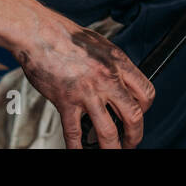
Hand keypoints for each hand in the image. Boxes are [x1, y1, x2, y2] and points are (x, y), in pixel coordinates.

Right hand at [13, 13, 154, 148]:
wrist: (40, 33)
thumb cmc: (66, 35)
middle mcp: (107, 78)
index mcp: (118, 63)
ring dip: (113, 148)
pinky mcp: (66, 101)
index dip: (145, 108)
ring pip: (108, 131)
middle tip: (132, 142)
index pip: (145, 92)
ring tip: (113, 152)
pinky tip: (79, 151)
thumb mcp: (100, 45)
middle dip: (135, 136)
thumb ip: (113, 64)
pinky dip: (77, 148)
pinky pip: (74, 133)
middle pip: (133, 116)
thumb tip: (120, 81)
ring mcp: (87, 92)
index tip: (139, 114)